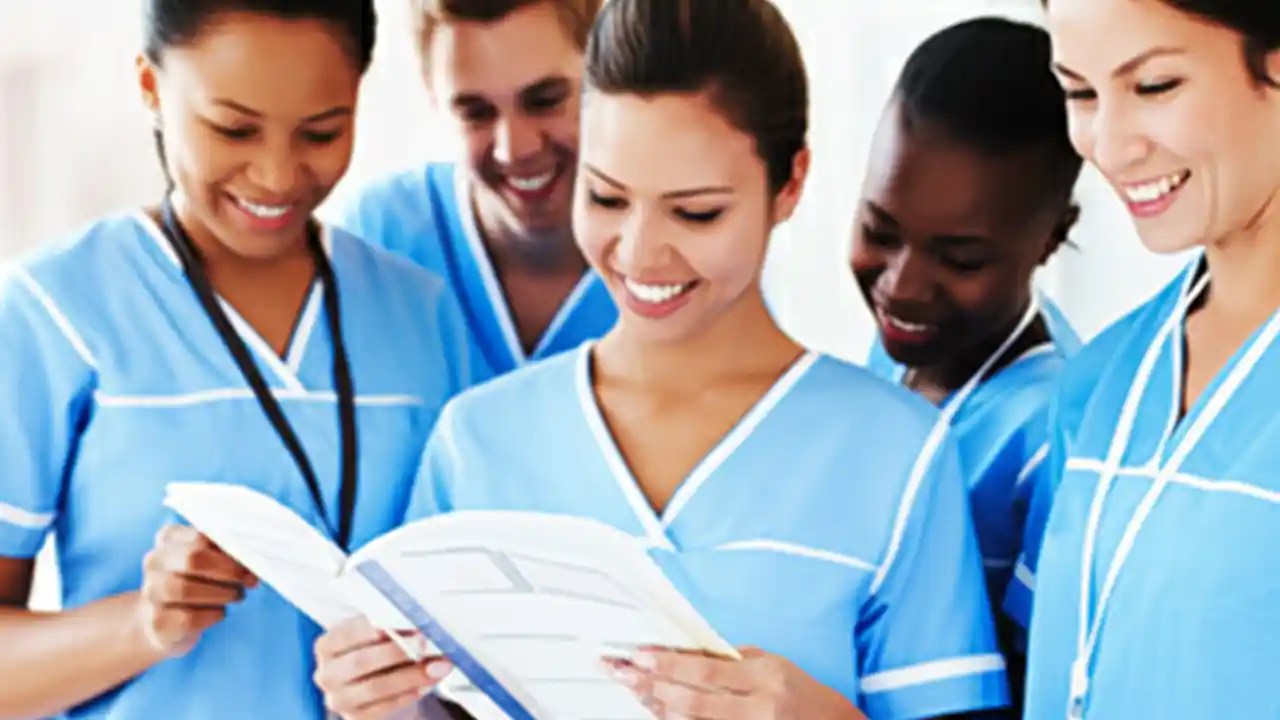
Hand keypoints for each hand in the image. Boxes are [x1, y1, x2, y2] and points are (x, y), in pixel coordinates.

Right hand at [136, 524, 256, 656]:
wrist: (164, 623)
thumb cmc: (198, 583)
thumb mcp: (211, 560)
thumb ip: (228, 552)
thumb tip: (256, 555)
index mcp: (169, 538)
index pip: (201, 535)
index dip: (231, 548)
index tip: (253, 559)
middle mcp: (154, 561)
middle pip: (193, 558)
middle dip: (229, 570)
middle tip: (250, 580)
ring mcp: (151, 592)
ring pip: (186, 589)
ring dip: (222, 593)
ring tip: (237, 596)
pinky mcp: (157, 622)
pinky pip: (189, 617)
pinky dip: (213, 614)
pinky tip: (220, 612)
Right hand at [314, 616, 454, 719]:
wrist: (381, 689)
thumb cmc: (380, 654)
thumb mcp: (378, 637)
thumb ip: (390, 628)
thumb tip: (417, 622)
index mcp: (327, 645)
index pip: (349, 633)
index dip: (377, 626)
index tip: (405, 621)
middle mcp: (327, 674)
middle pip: (361, 661)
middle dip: (397, 651)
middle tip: (426, 643)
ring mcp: (339, 699)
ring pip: (375, 687)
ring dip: (411, 675)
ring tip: (438, 666)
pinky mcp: (356, 718)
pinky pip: (385, 707)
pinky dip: (409, 694)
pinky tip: (427, 684)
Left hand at [605, 646, 863, 719]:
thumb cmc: (801, 693)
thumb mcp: (772, 665)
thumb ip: (732, 661)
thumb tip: (684, 652)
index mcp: (765, 677)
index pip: (707, 670)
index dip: (668, 663)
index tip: (637, 655)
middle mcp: (759, 708)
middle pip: (693, 700)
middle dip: (652, 685)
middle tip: (620, 672)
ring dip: (658, 707)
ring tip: (633, 690)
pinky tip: (659, 712)